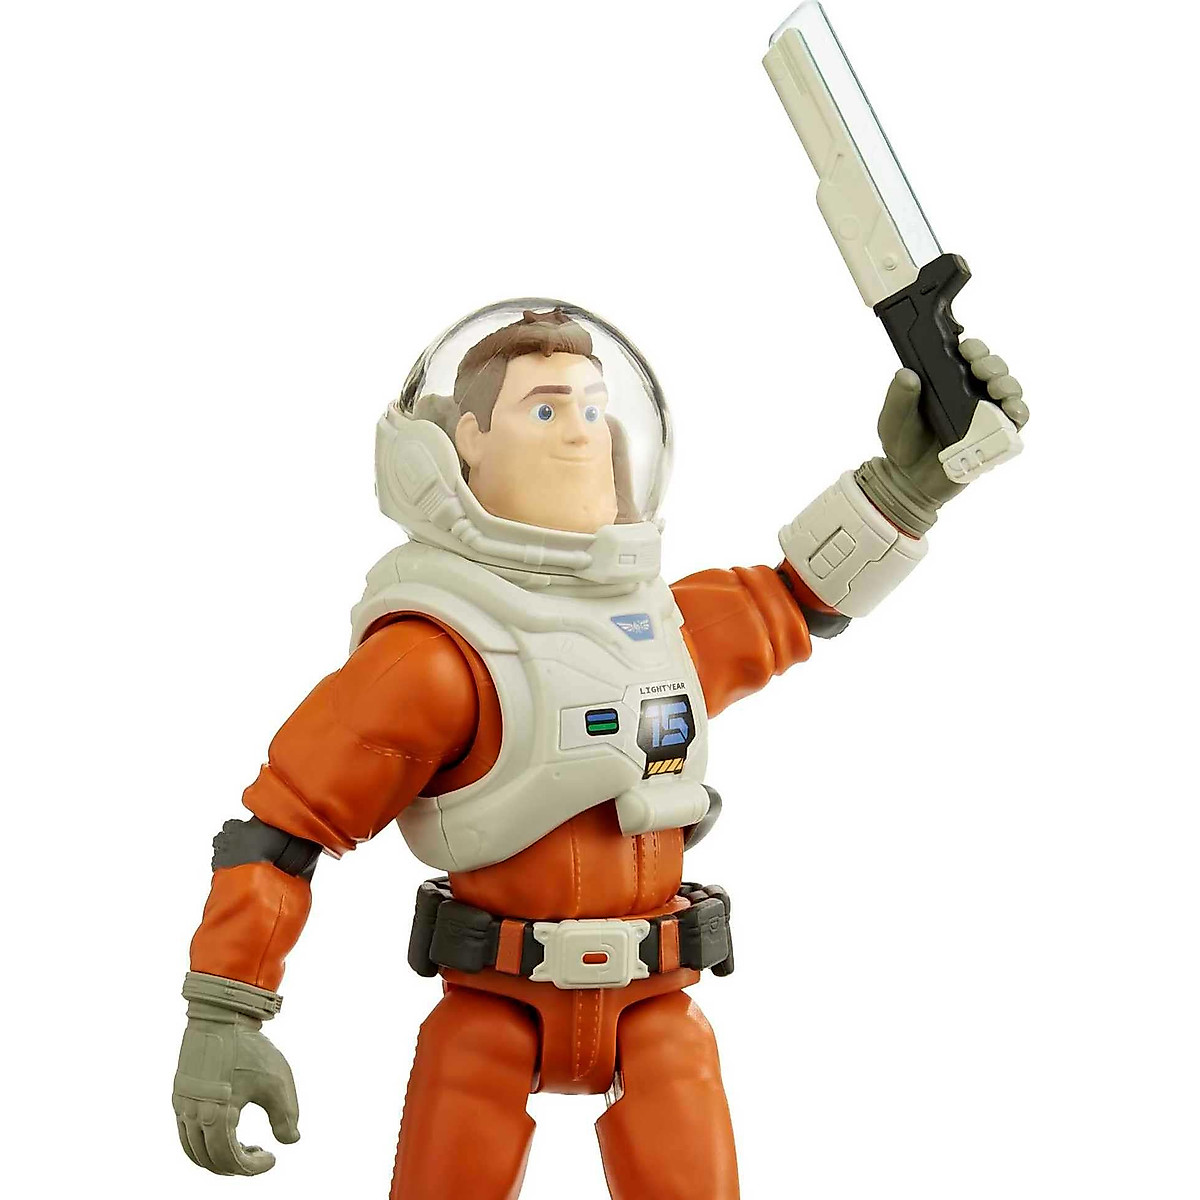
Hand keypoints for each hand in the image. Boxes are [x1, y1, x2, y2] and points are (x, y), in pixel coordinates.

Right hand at [173, 974, 299, 1175]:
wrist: (222, 1017)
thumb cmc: (250, 1049)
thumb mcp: (277, 1082)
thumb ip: (285, 1116)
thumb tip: (290, 1141)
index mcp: (216, 1115)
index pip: (230, 1160)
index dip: (252, 1167)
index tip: (272, 1158)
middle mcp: (193, 1115)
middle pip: (209, 1160)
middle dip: (236, 1165)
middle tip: (259, 1155)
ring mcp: (183, 1107)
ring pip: (194, 1151)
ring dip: (218, 1157)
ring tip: (246, 1147)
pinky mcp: (180, 1097)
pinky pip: (187, 1134)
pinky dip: (205, 1143)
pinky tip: (229, 1132)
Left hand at [857, 338, 1026, 536]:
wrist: (909, 481)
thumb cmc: (902, 445)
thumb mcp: (892, 419)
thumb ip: (898, 397)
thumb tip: (906, 374)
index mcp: (947, 380)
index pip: (967, 354)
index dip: (973, 347)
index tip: (966, 349)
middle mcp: (970, 393)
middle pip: (993, 368)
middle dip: (991, 363)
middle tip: (980, 370)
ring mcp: (985, 414)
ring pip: (1009, 390)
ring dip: (1007, 384)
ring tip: (997, 389)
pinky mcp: (995, 436)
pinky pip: (1016, 421)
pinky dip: (1019, 412)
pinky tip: (1011, 411)